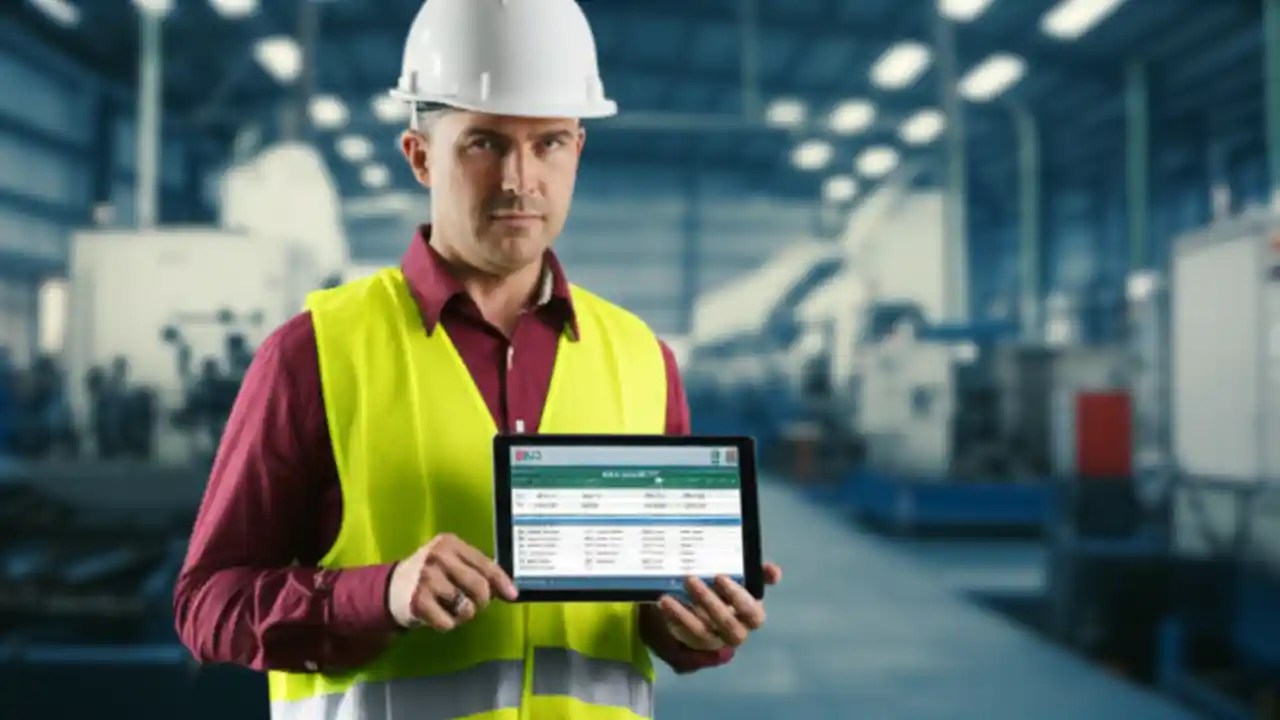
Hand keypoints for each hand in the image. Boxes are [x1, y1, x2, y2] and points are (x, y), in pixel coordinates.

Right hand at [389, 533, 517, 630]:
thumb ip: (476, 570)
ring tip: (451, 607)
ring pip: (466, 608)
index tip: (512, 595)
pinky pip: (448, 623)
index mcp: (450, 543)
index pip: (486, 564)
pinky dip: (447, 624)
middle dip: (482, 602)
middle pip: (480, 587)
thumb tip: (509, 590)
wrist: (390, 588)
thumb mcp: (451, 562)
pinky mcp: (418, 601)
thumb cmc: (430, 574)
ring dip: (463, 615)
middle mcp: (439, 557)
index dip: (502, 582)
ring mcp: (427, 578)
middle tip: (472, 603)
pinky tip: (437, 614)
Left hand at [655, 562, 781, 650]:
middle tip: (690, 579)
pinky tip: (665, 607)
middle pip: (727, 626)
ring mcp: (713, 644)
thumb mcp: (736, 576)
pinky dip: (674, 625)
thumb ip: (756, 573)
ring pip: (702, 636)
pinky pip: (684, 647)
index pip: (754, 615)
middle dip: (708, 602)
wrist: (689, 602)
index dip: (739, 598)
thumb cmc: (718, 587)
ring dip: (685, 616)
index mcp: (750, 617)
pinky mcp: (691, 653)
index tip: (720, 577)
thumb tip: (774, 572)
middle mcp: (735, 634)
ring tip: (667, 597)